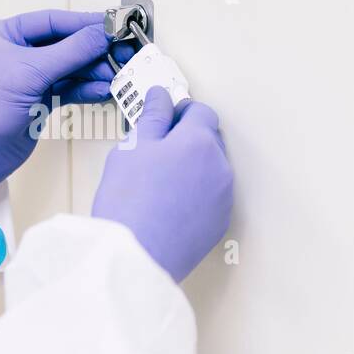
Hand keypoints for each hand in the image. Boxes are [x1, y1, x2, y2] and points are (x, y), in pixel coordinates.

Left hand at [0, 10, 114, 204]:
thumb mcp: (29, 72)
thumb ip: (70, 51)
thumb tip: (100, 34)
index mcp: (2, 34)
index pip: (51, 21)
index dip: (83, 24)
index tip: (111, 25)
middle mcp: (14, 52)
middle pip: (64, 44)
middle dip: (93, 50)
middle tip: (120, 52)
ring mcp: (27, 77)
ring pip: (69, 67)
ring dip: (93, 71)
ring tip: (115, 74)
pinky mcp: (37, 99)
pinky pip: (68, 88)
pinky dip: (85, 89)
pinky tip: (102, 89)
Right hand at [92, 86, 233, 282]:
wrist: (136, 256)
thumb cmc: (129, 202)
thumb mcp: (132, 149)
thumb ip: (152, 117)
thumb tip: (160, 97)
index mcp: (199, 142)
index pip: (200, 112)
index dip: (180, 113)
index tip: (162, 120)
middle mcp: (219, 167)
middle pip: (209, 140)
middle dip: (187, 140)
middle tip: (155, 153)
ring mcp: (223, 198)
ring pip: (211, 169)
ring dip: (192, 168)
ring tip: (159, 183)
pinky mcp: (219, 223)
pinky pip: (211, 197)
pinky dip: (196, 195)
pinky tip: (169, 205)